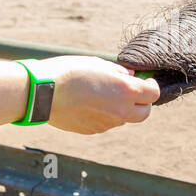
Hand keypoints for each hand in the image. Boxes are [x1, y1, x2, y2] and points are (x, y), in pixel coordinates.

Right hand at [27, 56, 159, 133]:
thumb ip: (118, 72)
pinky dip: (103, 115)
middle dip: (142, 103)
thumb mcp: (98, 64)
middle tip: (131, 92)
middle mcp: (120, 111)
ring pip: (123, 119)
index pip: (153, 94)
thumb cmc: (70, 72)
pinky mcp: (92, 131)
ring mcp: (106, 124)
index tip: (144, 80)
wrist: (43, 92)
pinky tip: (88, 103)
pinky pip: (105, 124)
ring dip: (121, 109)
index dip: (150, 86)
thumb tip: (130, 76)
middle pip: (144, 113)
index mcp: (126, 91)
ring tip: (101, 95)